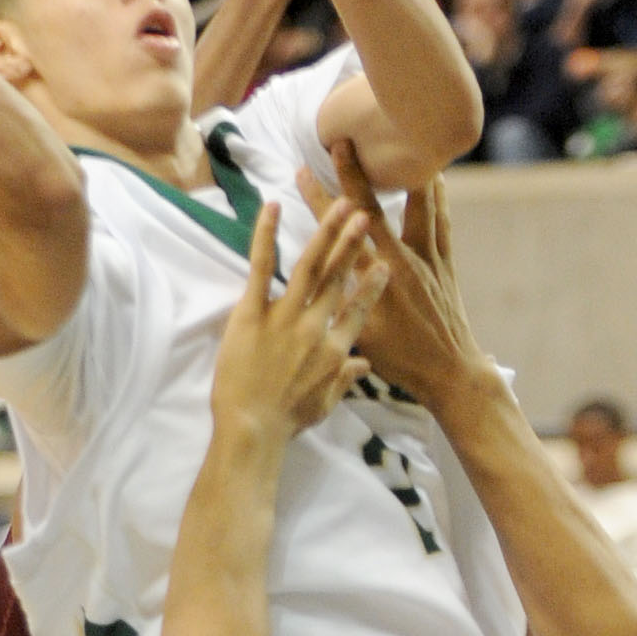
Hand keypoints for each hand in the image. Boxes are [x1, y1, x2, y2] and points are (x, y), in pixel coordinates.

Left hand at [209, 196, 383, 456]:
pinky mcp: (252, 313)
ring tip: (341, 206)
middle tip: (364, 215)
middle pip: (338, 279)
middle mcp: (315, 327)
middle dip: (353, 244)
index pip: (358, 310)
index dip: (371, 286)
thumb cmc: (286, 422)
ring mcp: (284, 317)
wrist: (253, 429)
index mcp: (334, 351)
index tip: (383, 265)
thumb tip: (363, 367)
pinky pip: (262, 268)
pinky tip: (272, 207)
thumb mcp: (324, 404)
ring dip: (327, 233)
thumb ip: (345, 380)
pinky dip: (266, 236)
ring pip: (310, 266)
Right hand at [317, 157, 489, 419]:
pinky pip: (441, 223)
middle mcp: (402, 263)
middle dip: (355, 173)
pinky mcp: (444, 265)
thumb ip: (339, 305)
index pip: (340, 233)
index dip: (319, 201)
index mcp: (376, 281)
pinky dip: (437, 198)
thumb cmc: (401, 361)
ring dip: (407, 173)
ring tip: (405, 141)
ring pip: (419, 206)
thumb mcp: (361, 337)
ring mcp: (428, 260)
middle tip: (345, 142)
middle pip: (374, 208)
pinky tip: (437, 178)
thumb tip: (315, 280)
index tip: (302, 173)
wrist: (451, 372)